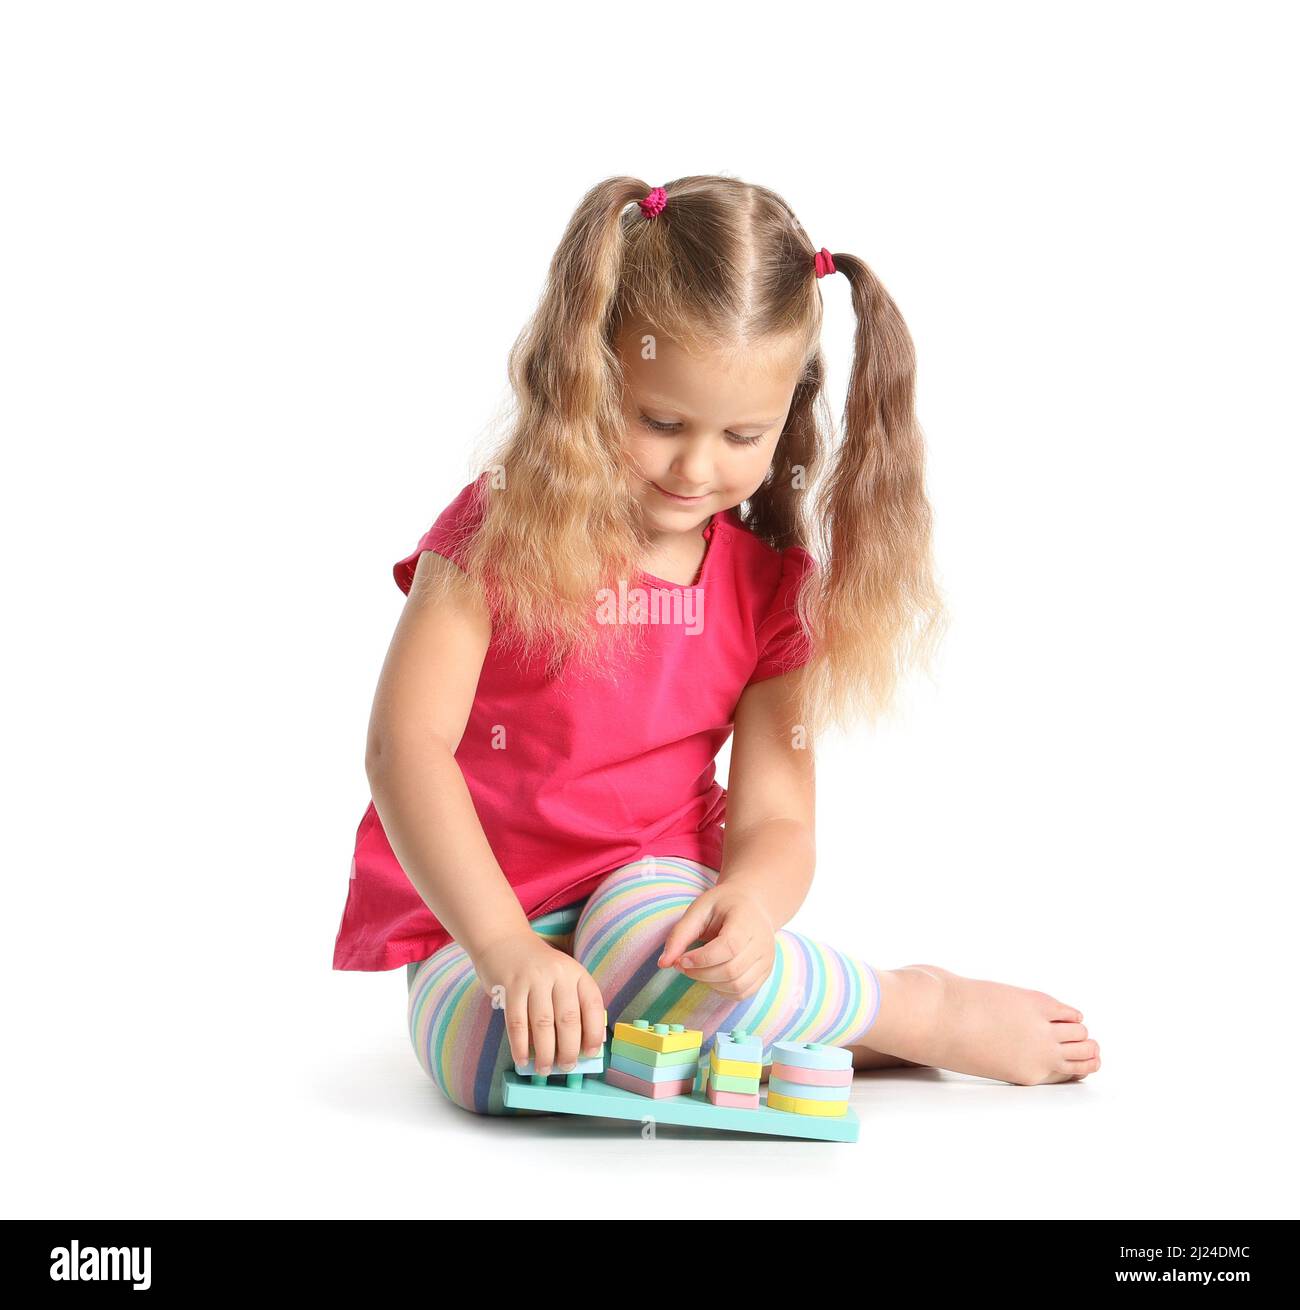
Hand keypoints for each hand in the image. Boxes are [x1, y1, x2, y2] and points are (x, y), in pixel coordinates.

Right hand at [471, 932, 605, 1075]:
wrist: (504, 940)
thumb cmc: (537, 967)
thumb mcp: (562, 977)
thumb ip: (572, 1003)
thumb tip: (579, 1046)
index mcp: (576, 973)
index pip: (592, 1005)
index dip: (594, 1032)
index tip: (591, 1054)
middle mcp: (558, 973)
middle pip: (568, 1018)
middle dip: (568, 1049)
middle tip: (566, 1067)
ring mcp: (533, 979)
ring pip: (543, 1023)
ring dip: (545, 1052)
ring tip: (544, 1070)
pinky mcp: (511, 986)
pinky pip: (517, 1022)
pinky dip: (520, 1045)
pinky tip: (522, 1059)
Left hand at [656, 885, 775, 999]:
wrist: (752, 904)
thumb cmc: (723, 905)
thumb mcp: (699, 909)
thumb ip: (680, 934)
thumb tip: (663, 964)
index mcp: (747, 920)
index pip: (729, 947)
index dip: (702, 959)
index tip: (682, 960)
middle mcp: (762, 942)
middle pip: (732, 971)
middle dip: (700, 973)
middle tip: (683, 965)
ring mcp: (767, 960)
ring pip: (737, 986)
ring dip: (709, 983)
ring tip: (696, 969)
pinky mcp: (765, 973)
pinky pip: (743, 993)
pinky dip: (722, 990)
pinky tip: (711, 976)